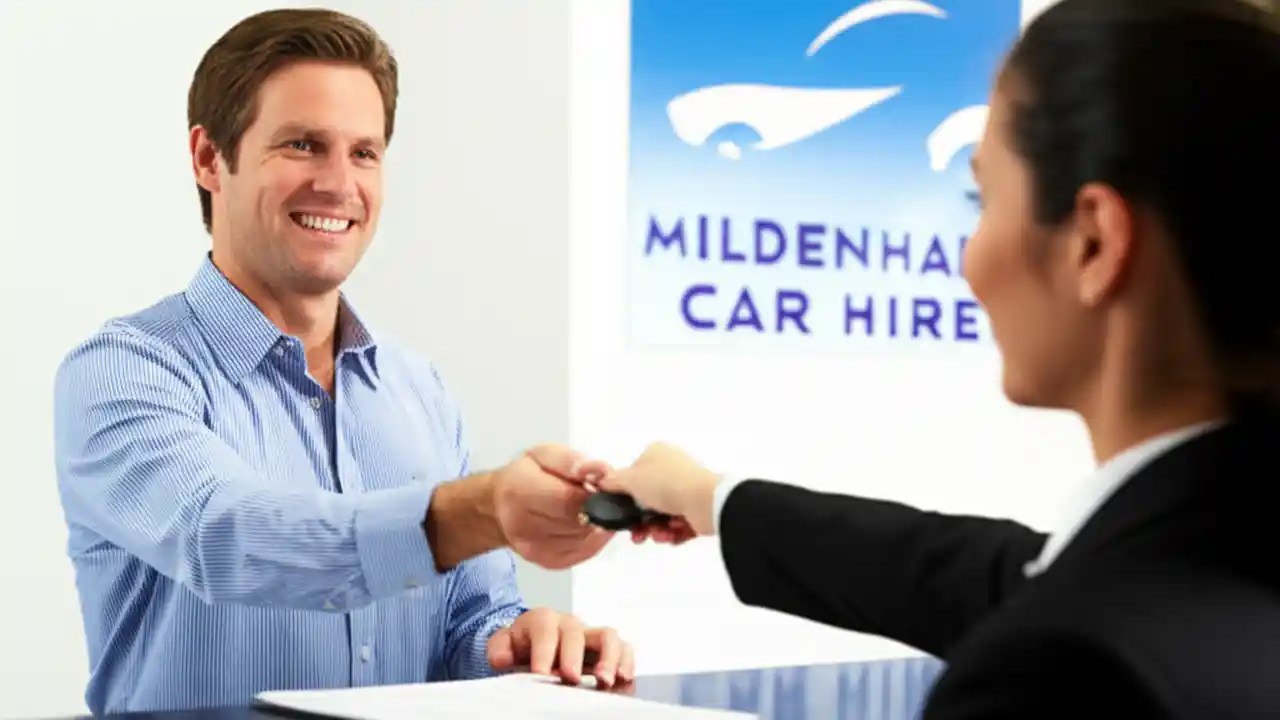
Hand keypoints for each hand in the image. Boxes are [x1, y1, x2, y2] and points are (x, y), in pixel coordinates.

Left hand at [487, 607, 633, 687]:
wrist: (536, 642)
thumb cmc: (523, 645)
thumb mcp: (504, 644)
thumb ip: (499, 648)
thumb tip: (502, 658)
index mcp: (543, 620)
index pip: (545, 631)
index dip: (544, 652)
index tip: (541, 674)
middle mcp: (570, 624)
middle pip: (576, 632)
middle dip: (574, 656)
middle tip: (570, 678)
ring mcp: (591, 635)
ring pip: (607, 636)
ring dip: (608, 658)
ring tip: (605, 680)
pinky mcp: (607, 649)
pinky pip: (624, 648)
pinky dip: (627, 662)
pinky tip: (624, 679)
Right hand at [493, 445, 612, 568]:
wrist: (499, 508)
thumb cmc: (524, 477)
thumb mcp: (544, 454)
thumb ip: (571, 461)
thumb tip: (600, 473)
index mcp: (518, 492)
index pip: (568, 499)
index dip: (592, 491)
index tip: (599, 483)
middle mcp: (522, 525)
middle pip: (579, 520)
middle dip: (596, 506)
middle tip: (592, 493)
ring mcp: (535, 549)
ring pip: (586, 536)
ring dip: (595, 521)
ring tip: (583, 506)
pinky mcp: (549, 562)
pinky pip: (587, 551)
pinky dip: (592, 536)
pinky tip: (583, 522)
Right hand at [578, 442, 720, 538]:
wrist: (704, 502)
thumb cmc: (670, 483)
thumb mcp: (630, 480)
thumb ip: (612, 481)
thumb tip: (602, 482)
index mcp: (656, 454)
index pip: (633, 475)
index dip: (625, 495)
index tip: (620, 510)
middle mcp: (672, 469)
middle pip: (647, 500)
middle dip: (641, 520)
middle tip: (638, 532)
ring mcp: (686, 488)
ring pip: (662, 515)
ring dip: (657, 529)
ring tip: (659, 535)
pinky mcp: (697, 508)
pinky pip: (678, 524)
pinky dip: (673, 532)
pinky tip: (672, 534)